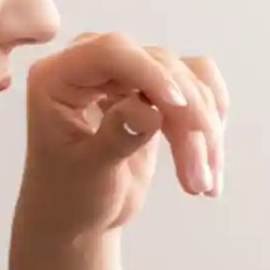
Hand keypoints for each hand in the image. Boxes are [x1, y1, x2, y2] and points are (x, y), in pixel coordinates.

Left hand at [16, 32, 227, 237]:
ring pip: (186, 78)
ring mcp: (125, 74)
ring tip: (201, 185)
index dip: (151, 74)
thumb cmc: (68, 197)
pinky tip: (211, 158)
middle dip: (187, 117)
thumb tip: (148, 110)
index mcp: (57, 77)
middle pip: (159, 64)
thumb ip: (114, 138)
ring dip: (203, 130)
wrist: (78, 217)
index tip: (179, 109)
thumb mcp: (87, 173)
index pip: (111, 52)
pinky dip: (212, 119)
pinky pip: (198, 84)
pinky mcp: (154, 88)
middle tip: (198, 177)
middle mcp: (91, 66)